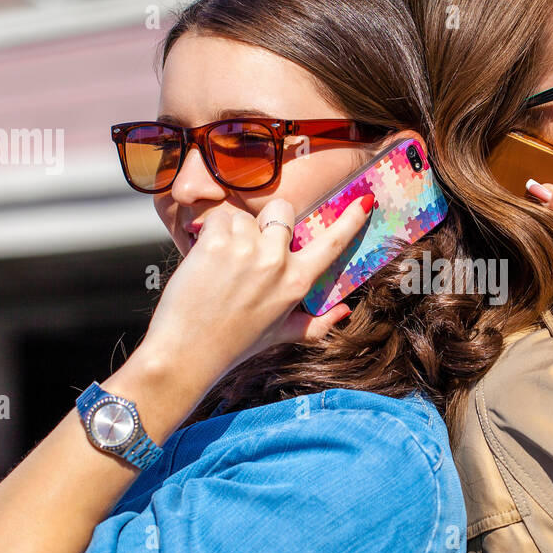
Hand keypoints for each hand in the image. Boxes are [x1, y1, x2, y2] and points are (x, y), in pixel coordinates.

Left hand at [135, 194, 373, 397]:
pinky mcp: (215, 243)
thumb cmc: (235, 343)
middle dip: (268, 220)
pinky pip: (219, 218)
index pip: (332, 243)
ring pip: (245, 215)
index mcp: (296, 282)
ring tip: (224, 263)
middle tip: (251, 247)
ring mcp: (246, 249)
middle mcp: (276, 262)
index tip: (364, 201)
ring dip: (235, 231)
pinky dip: (211, 232)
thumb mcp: (282, 334)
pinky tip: (207, 258)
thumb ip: (318, 324)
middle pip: (282, 209)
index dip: (350, 220)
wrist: (187, 351)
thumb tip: (345, 311)